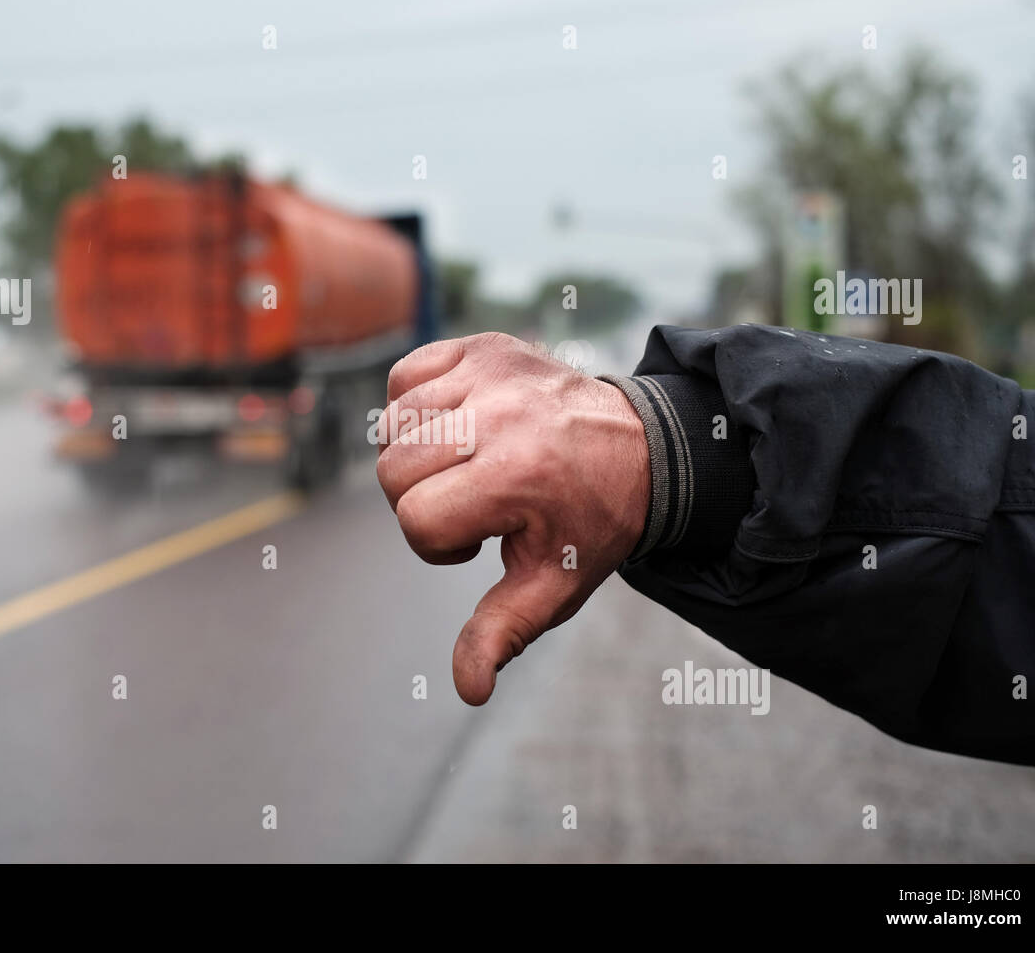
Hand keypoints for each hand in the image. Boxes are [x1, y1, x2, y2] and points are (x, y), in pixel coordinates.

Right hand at [376, 332, 649, 704]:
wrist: (642, 449)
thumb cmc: (592, 522)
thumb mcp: (554, 585)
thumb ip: (502, 632)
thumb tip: (469, 689)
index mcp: (517, 477)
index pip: (416, 518)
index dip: (439, 543)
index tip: (483, 540)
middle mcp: (500, 415)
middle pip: (391, 470)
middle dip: (423, 500)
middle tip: (475, 503)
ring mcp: (491, 372)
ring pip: (393, 423)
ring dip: (419, 454)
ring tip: (470, 465)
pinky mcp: (484, 345)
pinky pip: (407, 374)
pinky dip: (419, 404)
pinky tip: (459, 426)